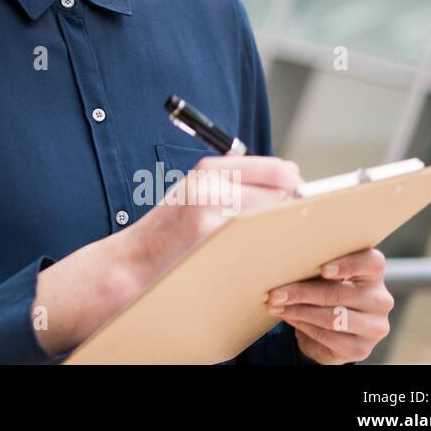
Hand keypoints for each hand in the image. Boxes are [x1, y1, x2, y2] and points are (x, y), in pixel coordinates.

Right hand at [137, 155, 302, 275]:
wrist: (132, 262)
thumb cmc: (167, 232)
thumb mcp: (195, 193)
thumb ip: (235, 184)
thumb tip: (288, 180)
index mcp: (210, 169)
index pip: (276, 170)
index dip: (295, 187)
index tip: (298, 202)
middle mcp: (212, 185)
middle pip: (282, 194)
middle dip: (292, 209)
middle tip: (291, 227)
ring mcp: (212, 213)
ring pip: (275, 218)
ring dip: (283, 230)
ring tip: (271, 243)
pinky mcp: (212, 240)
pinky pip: (260, 242)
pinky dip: (268, 249)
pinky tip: (259, 258)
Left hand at [266, 247, 393, 363]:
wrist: (332, 331)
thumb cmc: (326, 291)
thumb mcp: (323, 276)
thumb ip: (316, 268)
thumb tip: (284, 267)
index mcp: (373, 274)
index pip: (371, 263)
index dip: (348, 265)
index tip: (323, 270)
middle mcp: (380, 300)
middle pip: (339, 293)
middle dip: (301, 293)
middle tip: (275, 294)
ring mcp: (375, 327)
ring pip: (333, 318)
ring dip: (298, 311)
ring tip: (275, 306)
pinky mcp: (362, 349)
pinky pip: (330, 337)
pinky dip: (304, 327)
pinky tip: (290, 318)